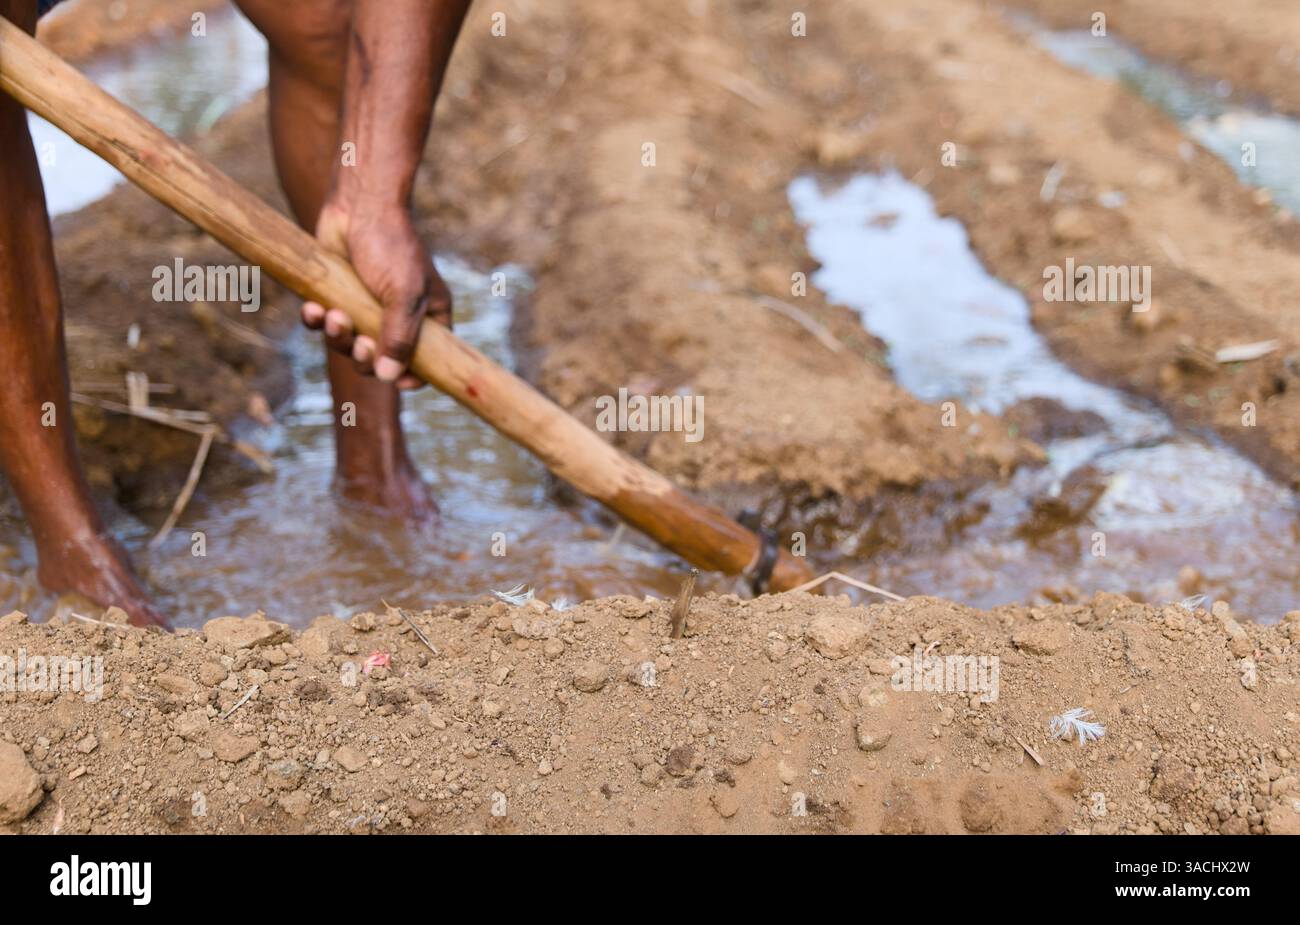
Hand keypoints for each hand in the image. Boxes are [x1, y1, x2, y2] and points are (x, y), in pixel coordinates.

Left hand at [301, 199, 450, 388]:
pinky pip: (323, 325)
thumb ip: (399, 338)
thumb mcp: (404, 294)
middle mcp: (397, 317)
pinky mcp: (336, 296)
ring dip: (337, 337)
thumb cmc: (392, 244)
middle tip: (359, 341)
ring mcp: (365, 309)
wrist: (358, 204)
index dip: (409, 377)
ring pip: (348, 345)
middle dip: (363, 355)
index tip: (392, 379)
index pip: (424, 363)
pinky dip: (315, 322)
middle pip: (379, 360)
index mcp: (427, 318)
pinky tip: (313, 309)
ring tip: (332, 315)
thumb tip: (388, 378)